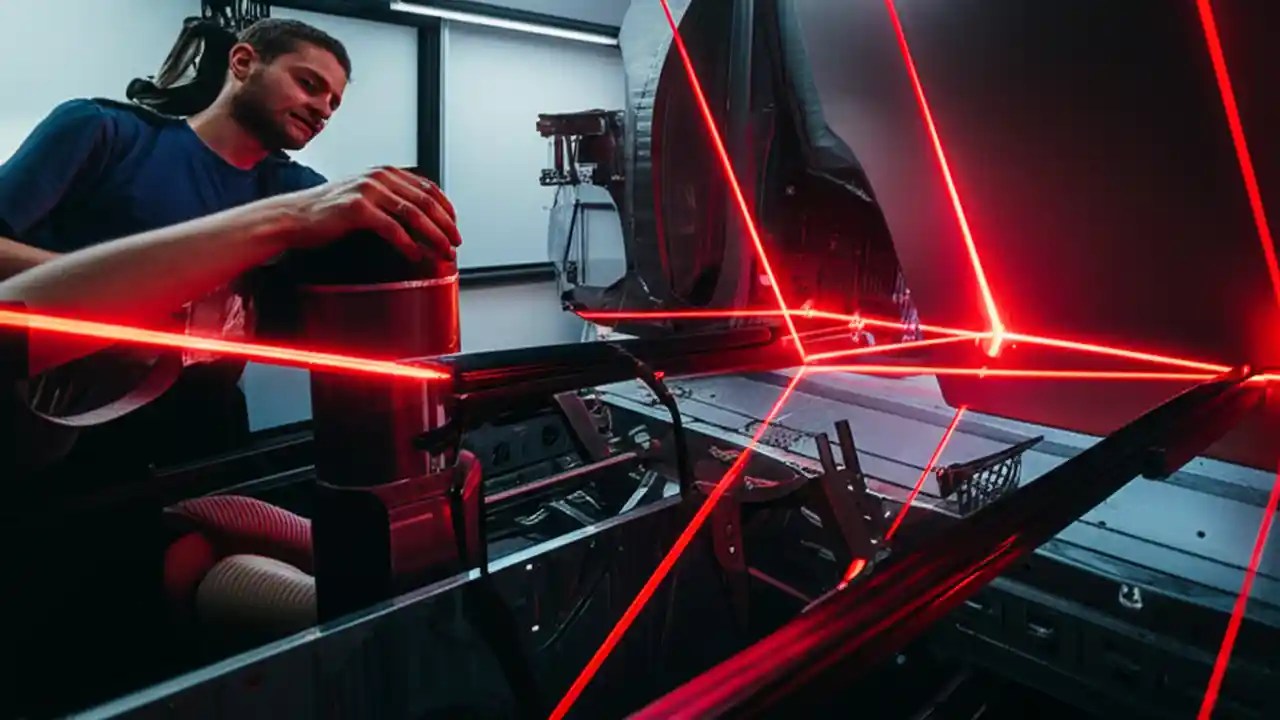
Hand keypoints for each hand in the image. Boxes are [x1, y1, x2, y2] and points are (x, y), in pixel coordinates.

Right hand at [285, 167, 460, 260]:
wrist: (294, 217)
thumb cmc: (329, 213)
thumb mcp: (365, 197)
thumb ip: (391, 201)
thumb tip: (422, 221)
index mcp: (385, 173)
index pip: (428, 188)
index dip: (446, 209)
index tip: (455, 227)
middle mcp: (379, 177)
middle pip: (426, 202)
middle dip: (446, 226)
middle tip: (455, 244)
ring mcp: (368, 191)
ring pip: (414, 215)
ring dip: (434, 237)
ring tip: (443, 253)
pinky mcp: (357, 209)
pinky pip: (393, 228)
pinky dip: (408, 245)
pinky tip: (416, 256)